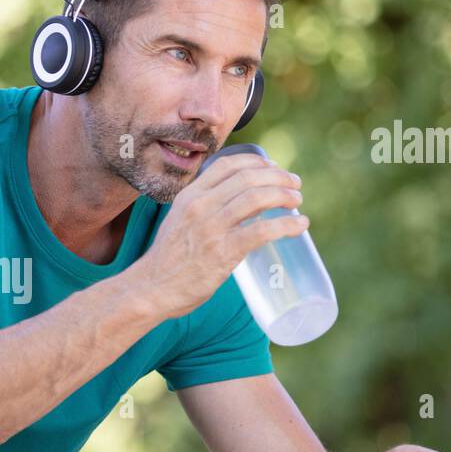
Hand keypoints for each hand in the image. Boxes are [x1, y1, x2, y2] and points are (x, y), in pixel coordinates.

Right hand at [132, 152, 308, 319]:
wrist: (151, 289)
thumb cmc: (167, 260)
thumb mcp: (178, 221)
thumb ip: (201, 211)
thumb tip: (233, 207)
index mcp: (189, 196)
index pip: (228, 165)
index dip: (257, 162)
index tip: (274, 168)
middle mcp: (201, 206)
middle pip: (248, 177)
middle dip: (279, 177)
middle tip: (294, 185)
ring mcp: (212, 228)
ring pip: (258, 198)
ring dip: (285, 196)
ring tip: (297, 201)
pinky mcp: (223, 252)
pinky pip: (263, 231)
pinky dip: (287, 225)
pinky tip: (300, 226)